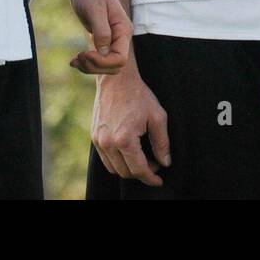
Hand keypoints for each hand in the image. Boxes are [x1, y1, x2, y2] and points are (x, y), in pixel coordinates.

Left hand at [67, 0, 131, 74]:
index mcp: (123, 30)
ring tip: (74, 60)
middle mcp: (121, 36)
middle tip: (77, 57)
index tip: (84, 53)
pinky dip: (87, 62)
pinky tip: (74, 60)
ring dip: (90, 67)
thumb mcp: (95, 10)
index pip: (119, 59)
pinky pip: (99, 59)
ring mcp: (112, 39)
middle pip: (114, 66)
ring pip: (106, 65)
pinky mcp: (102, 39)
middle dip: (95, 67)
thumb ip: (102, 32)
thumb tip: (104, 53)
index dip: (102, 63)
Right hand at [92, 63, 169, 186]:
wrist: (116, 79)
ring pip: (114, 168)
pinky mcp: (94, 136)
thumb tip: (165, 162)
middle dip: (142, 173)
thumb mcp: (157, 116)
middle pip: (125, 172)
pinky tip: (129, 152)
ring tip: (142, 158)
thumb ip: (162, 142)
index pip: (138, 169)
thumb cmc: (138, 95)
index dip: (151, 178)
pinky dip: (117, 161)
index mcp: (124, 139)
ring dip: (128, 169)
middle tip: (154, 164)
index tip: (159, 180)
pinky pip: (105, 158)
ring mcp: (99, 140)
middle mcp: (108, 143)